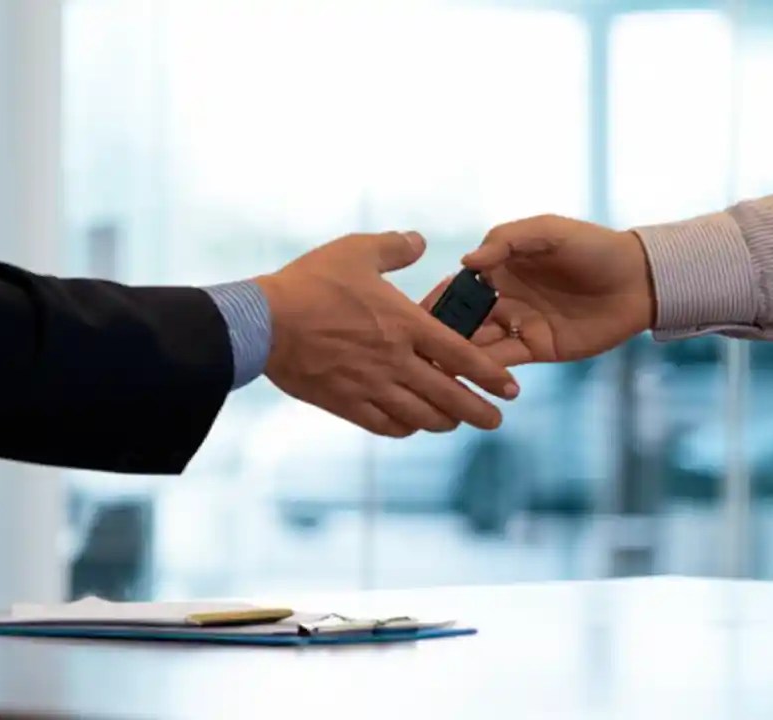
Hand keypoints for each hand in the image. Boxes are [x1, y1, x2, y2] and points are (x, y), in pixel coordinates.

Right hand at [254, 231, 519, 436]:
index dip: (490, 375)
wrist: (263, 322)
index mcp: (404, 324)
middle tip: (495, 420)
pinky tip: (411, 426)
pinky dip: (405, 428)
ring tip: (456, 422)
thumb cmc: (310, 282)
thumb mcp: (356, 250)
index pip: (461, 356)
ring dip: (444, 422)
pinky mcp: (345, 403)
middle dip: (478, 412)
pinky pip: (385, 426)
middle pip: (449, 397)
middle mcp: (395, 361)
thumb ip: (395, 247)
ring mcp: (371, 386)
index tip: (510, 388)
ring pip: (420, 417)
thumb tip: (419, 240)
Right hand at [429, 215, 654, 365]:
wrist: (639, 280)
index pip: (458, 286)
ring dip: (457, 358)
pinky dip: (486, 372)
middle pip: (463, 320)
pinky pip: (505, 362)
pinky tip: (467, 381)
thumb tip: (467, 262)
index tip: (409, 316)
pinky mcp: (538, 348)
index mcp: (501, 267)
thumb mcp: (549, 231)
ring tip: (432, 373)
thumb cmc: (594, 247)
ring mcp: (519, 324)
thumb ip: (506, 241)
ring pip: (479, 345)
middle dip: (439, 336)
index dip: (436, 300)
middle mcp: (504, 297)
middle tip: (411, 355)